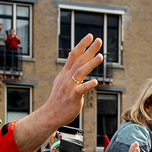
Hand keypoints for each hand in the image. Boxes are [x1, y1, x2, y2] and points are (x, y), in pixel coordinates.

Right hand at [14, 35, 102, 151]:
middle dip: (89, 49)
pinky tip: (95, 81)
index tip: (90, 36)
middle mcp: (67, 77)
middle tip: (98, 40)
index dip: (82, 45)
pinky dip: (88, 85)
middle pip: (79, 60)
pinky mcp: (73, 96)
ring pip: (81, 71)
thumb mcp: (63, 83)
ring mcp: (69, 86)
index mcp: (65, 73)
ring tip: (100, 56)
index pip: (74, 55)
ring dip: (91, 63)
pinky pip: (81, 89)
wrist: (50, 114)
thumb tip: (77, 66)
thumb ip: (70, 74)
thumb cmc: (59, 100)